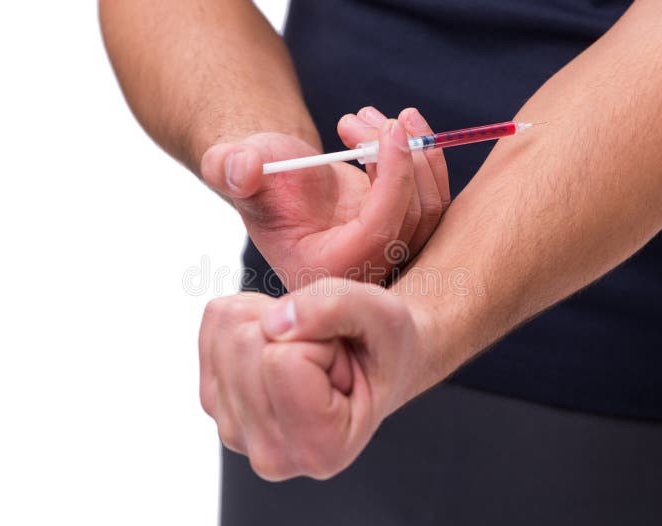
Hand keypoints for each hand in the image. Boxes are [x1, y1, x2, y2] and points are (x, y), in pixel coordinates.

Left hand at [199, 278, 429, 479]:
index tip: (344, 366)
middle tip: (327, 356)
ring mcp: (234, 429)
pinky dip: (252, 313)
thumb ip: (336, 307)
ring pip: (229, 329)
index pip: (282, 360)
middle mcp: (270, 455)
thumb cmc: (384, 347)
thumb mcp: (384, 316)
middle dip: (294, 330)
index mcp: (320, 451)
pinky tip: (284, 345)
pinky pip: (217, 319)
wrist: (373, 361)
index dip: (320, 342)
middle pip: (246, 343)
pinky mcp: (213, 398)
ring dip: (272, 321)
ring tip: (309, 354)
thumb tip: (272, 322)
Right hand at [200, 107, 449, 289]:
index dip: (393, 180)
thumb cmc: (253, 175)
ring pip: (429, 211)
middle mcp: (361, 272)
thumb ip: (229, 169)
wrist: (273, 178)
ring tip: (376, 117)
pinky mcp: (400, 233)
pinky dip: (424, 160)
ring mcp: (386, 255)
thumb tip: (242, 168)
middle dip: (401, 159)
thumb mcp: (231, 167)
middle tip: (368, 116)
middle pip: (411, 222)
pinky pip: (433, 203)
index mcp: (325, 270)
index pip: (377, 232)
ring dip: (414, 153)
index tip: (390, 129)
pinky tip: (400, 128)